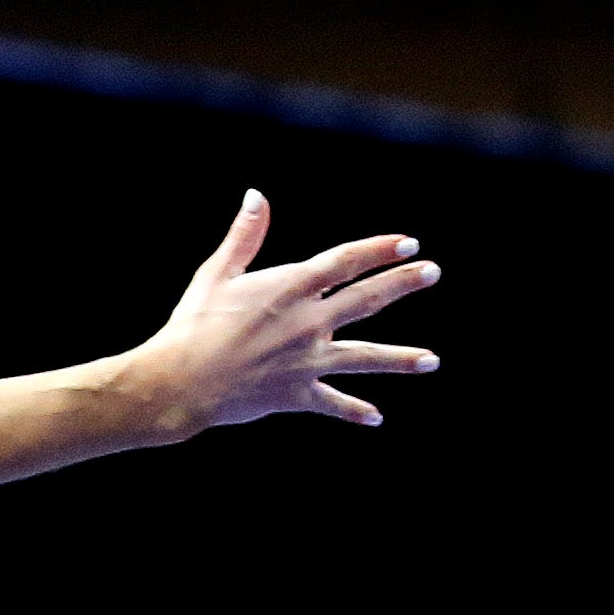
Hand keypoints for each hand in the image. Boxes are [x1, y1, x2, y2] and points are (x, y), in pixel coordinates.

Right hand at [141, 194, 442, 430]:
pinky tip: (377, 418)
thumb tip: (257, 196)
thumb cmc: (193, 325)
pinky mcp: (297, 393)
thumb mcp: (216, 274)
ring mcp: (307, 360)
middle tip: (432, 272)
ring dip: (401, 358)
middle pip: (367, 299)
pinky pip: (333, 403)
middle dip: (402, 283)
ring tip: (432, 360)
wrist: (181, 382)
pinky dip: (354, 411)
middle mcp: (308, 322)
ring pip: (364, 357)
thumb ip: (244, 237)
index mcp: (290, 288)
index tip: (408, 242)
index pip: (345, 262)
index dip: (378, 250)